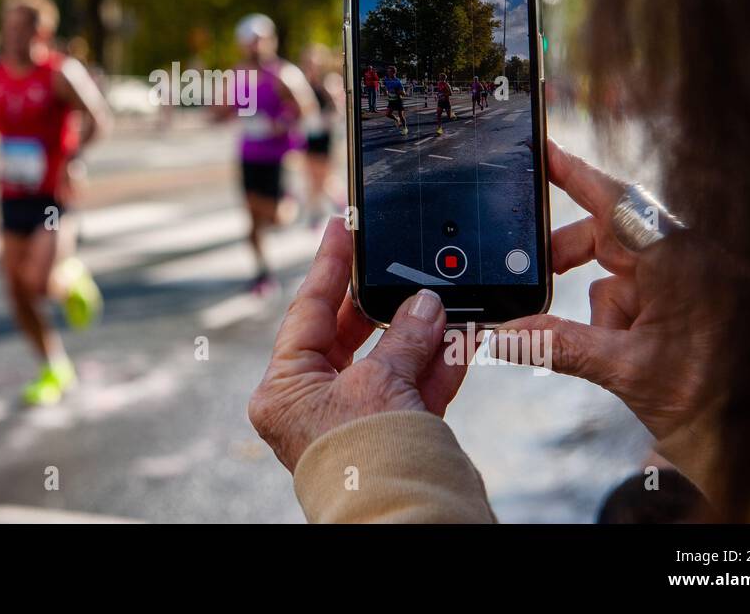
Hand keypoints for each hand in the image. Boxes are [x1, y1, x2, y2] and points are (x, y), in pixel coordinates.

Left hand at [249, 218, 473, 471]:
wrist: (409, 520)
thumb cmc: (370, 458)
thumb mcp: (381, 383)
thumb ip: (403, 336)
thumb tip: (425, 302)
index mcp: (284, 390)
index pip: (305, 312)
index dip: (328, 267)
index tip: (339, 227)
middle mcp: (313, 405)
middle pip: (348, 335)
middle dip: (383, 302)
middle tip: (398, 260)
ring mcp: (354, 420)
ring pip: (389, 360)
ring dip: (421, 331)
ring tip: (445, 296)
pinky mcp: (393, 436)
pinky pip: (414, 387)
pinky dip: (439, 363)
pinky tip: (464, 334)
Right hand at [493, 140, 719, 440]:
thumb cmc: (710, 397)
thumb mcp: (624, 369)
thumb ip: (558, 346)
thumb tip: (502, 336)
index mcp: (674, 260)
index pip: (614, 200)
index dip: (573, 172)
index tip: (540, 148)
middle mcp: (679, 260)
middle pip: (603, 234)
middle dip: (566, 260)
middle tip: (531, 279)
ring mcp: (680, 280)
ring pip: (613, 269)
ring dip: (598, 305)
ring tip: (611, 347)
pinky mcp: (680, 302)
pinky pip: (629, 294)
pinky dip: (614, 321)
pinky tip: (629, 355)